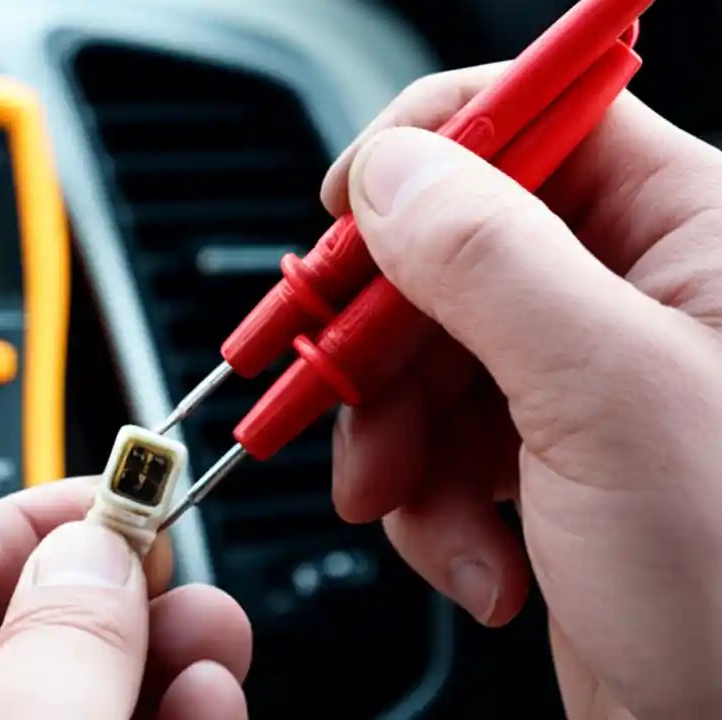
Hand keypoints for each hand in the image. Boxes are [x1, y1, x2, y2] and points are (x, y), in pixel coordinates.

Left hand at [0, 476, 251, 719]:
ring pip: (84, 702)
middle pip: (32, 638)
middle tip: (196, 581)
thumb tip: (98, 543)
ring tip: (218, 652)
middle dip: (131, 602)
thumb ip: (57, 635)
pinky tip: (206, 712)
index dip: (50, 518)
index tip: (138, 491)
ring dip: (165, 670)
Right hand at [321, 65, 721, 719]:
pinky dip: (430, 503)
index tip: (347, 211)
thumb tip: (391, 172)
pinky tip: (476, 558)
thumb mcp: (607, 396)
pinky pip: (438, 437)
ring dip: (400, 444)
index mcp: (691, 232)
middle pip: (451, 252)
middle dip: (385, 346)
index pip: (536, 119)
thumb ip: (488, 261)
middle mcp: (637, 293)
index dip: (429, 149)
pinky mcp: (546, 457)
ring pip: (426, 355)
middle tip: (348, 403)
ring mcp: (585, 380)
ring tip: (423, 514)